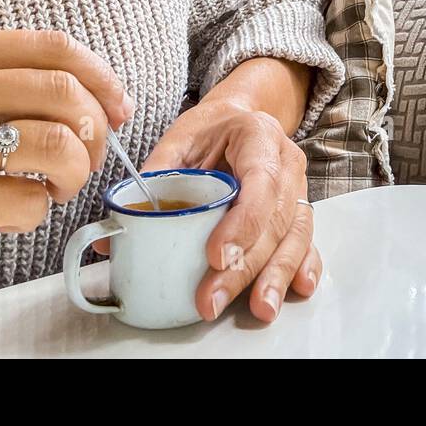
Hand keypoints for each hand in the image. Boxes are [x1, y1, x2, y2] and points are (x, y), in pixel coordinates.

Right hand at [0, 30, 130, 320]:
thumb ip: (17, 89)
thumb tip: (109, 102)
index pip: (52, 47)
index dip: (101, 78)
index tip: (119, 107)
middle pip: (61, 94)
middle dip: (94, 133)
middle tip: (87, 160)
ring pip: (53, 145)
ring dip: (72, 175)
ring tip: (53, 188)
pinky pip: (25, 200)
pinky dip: (35, 213)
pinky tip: (11, 214)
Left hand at [110, 98, 318, 323]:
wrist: (239, 118)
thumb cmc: (210, 130)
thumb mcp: (179, 140)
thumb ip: (155, 177)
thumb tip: (118, 227)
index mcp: (258, 136)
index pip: (260, 183)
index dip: (242, 223)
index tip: (216, 256)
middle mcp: (286, 162)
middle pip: (274, 219)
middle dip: (245, 265)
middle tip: (212, 298)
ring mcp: (298, 187)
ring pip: (295, 235)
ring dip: (276, 275)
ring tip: (260, 307)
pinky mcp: (299, 209)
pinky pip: (307, 240)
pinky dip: (303, 266)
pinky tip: (297, 289)